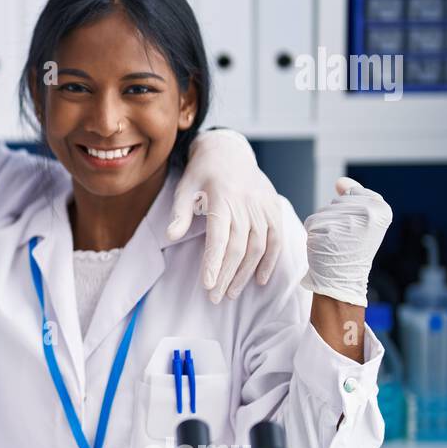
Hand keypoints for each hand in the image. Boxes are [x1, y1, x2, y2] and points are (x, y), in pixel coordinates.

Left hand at [167, 129, 284, 303]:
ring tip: (231, 293)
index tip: (208, 285)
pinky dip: (269, 261)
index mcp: (221, 197)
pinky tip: (259, 279)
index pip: (219, 237)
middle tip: (215, 297)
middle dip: (227, 275)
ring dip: (245, 273)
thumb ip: (180, 212)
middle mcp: (245, 202)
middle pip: (238, 247)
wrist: (229, 150)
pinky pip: (276, 239)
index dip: (214, 262)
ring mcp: (263, 205)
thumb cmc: (202, 172)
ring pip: (258, 246)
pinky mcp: (274, 207)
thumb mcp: (185, 186)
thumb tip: (170, 236)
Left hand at [300, 177, 391, 307]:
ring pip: (324, 210)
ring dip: (325, 225)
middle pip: (338, 200)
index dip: (352, 210)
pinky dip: (314, 232)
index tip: (359, 229)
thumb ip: (354, 197)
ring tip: (337, 242)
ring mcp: (346, 221)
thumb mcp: (364, 220)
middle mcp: (367, 213)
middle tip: (347, 238)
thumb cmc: (353, 249)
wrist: (343, 280)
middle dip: (337, 216)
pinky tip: (325, 245)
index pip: (355, 191)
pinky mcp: (325, 228)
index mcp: (382, 210)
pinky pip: (312, 220)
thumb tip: (340, 182)